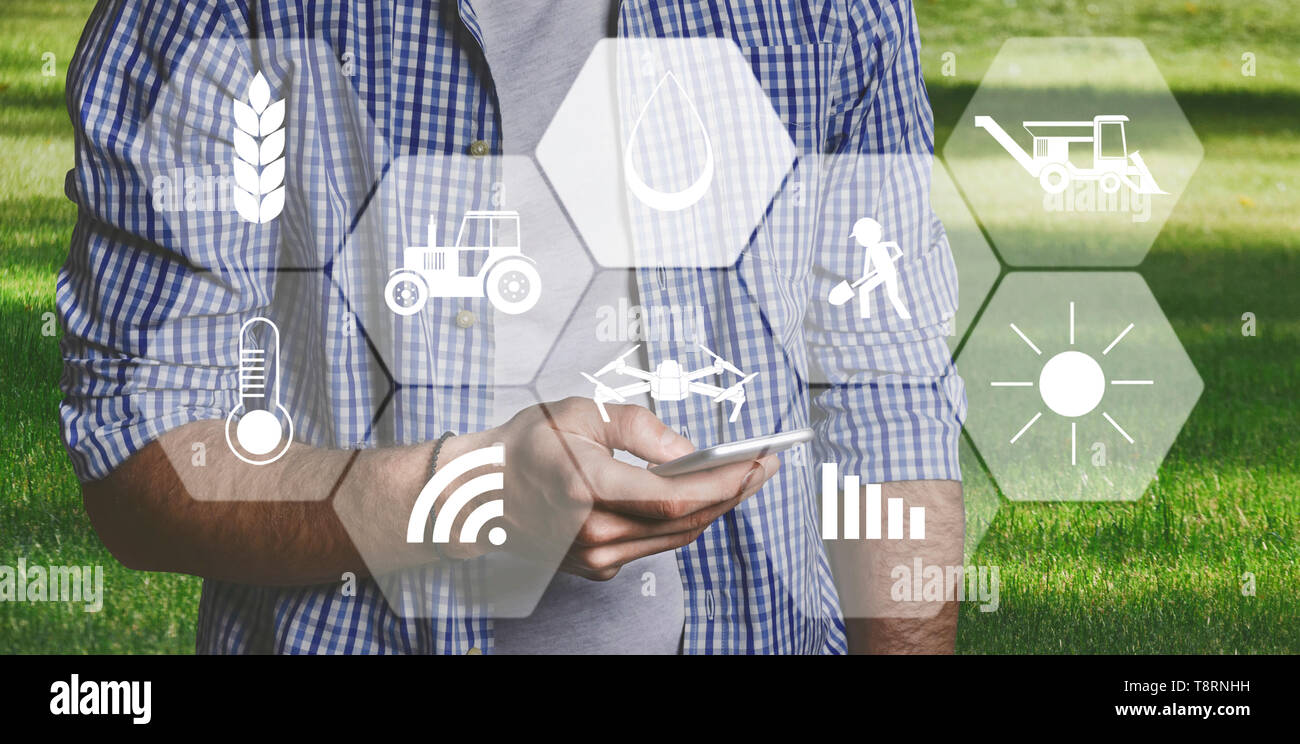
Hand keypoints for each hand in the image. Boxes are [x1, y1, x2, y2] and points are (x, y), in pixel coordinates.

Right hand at [434, 397, 779, 579]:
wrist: (478, 491)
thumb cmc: (527, 444)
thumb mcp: (583, 413)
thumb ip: (642, 429)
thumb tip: (688, 450)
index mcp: (587, 488)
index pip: (676, 496)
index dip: (726, 481)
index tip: (760, 461)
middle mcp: (593, 532)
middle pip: (686, 521)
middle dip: (733, 492)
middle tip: (764, 465)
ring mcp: (594, 555)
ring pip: (675, 537)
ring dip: (714, 508)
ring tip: (742, 478)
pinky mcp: (596, 566)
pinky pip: (654, 544)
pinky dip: (682, 521)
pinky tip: (702, 496)